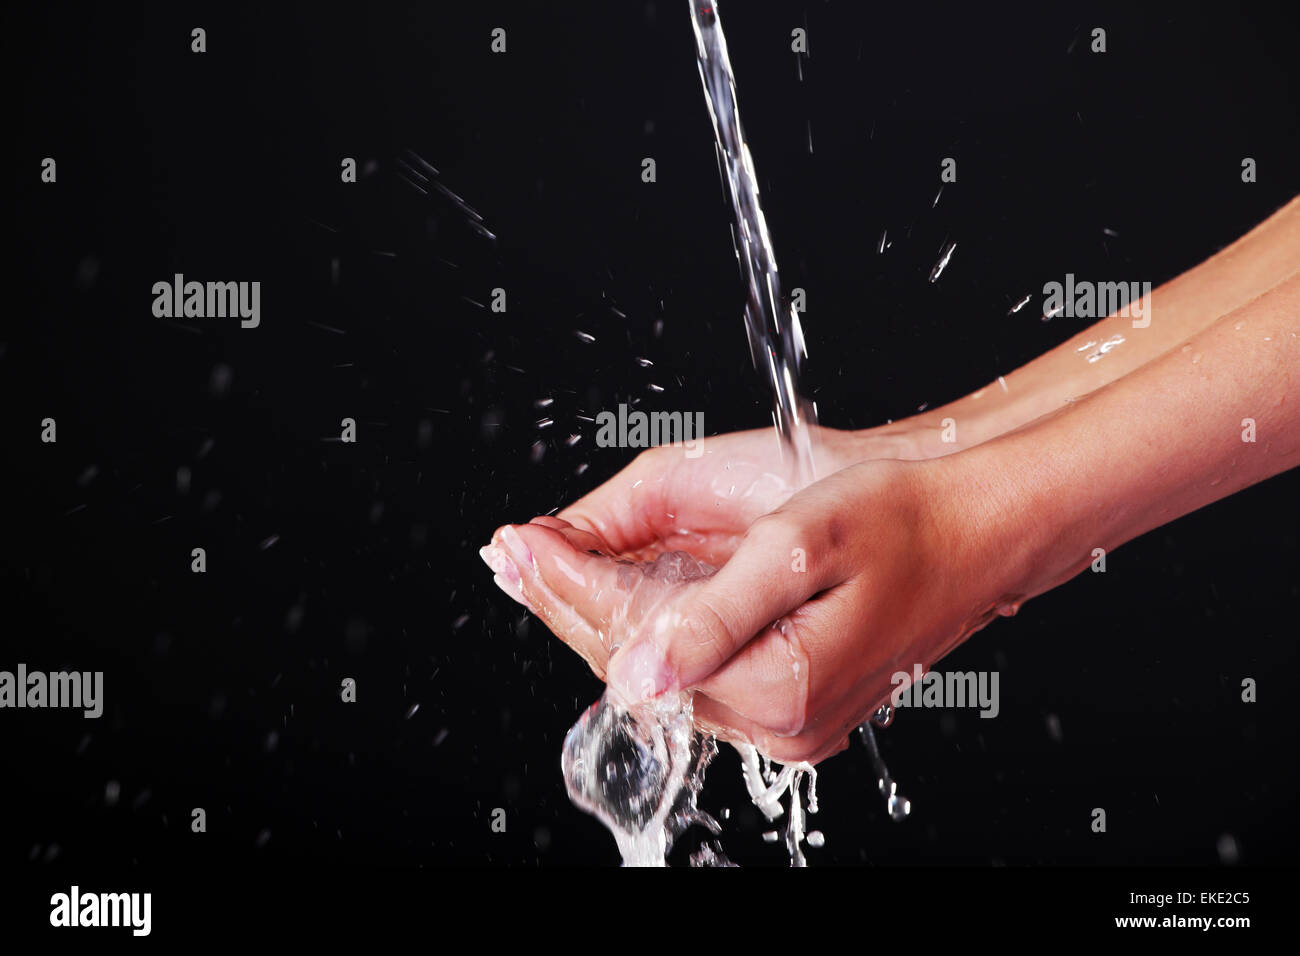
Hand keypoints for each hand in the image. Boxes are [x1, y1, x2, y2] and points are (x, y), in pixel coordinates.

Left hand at [482, 450, 1010, 764]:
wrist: (978, 530)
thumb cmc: (903, 519)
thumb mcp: (801, 547)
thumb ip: (711, 615)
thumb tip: (635, 673)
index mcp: (779, 681)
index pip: (635, 636)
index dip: (565, 583)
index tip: (513, 542)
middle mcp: (780, 720)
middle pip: (637, 664)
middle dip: (568, 601)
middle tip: (509, 553)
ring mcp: (790, 721)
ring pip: (662, 671)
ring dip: (602, 615)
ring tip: (542, 566)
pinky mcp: (796, 706)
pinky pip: (698, 672)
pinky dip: (651, 630)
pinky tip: (616, 596)